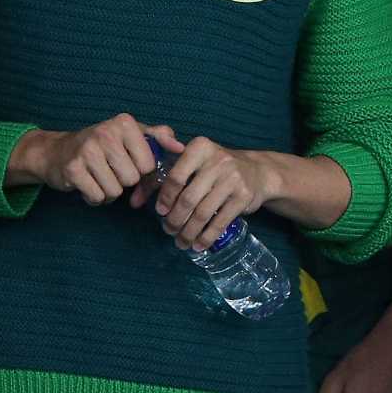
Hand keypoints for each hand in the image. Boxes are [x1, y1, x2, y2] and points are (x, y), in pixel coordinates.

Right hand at [15, 114, 161, 205]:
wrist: (57, 152)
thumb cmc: (102, 145)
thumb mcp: (130, 134)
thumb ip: (158, 138)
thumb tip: (181, 147)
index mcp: (124, 123)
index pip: (148, 163)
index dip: (141, 170)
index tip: (129, 163)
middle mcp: (105, 133)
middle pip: (132, 178)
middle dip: (124, 182)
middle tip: (111, 171)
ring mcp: (87, 151)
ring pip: (115, 191)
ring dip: (109, 192)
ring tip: (99, 178)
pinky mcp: (72, 169)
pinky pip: (97, 197)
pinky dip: (95, 198)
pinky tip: (88, 184)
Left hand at [143, 126, 272, 252]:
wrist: (258, 171)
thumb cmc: (215, 168)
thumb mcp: (192, 164)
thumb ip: (161, 178)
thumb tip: (133, 201)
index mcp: (200, 148)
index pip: (176, 176)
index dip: (165, 198)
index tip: (160, 212)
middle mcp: (218, 160)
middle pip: (188, 198)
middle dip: (175, 220)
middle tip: (169, 231)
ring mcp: (233, 178)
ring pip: (203, 213)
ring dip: (189, 232)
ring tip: (181, 242)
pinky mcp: (244, 196)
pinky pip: (221, 221)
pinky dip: (207, 236)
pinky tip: (199, 244)